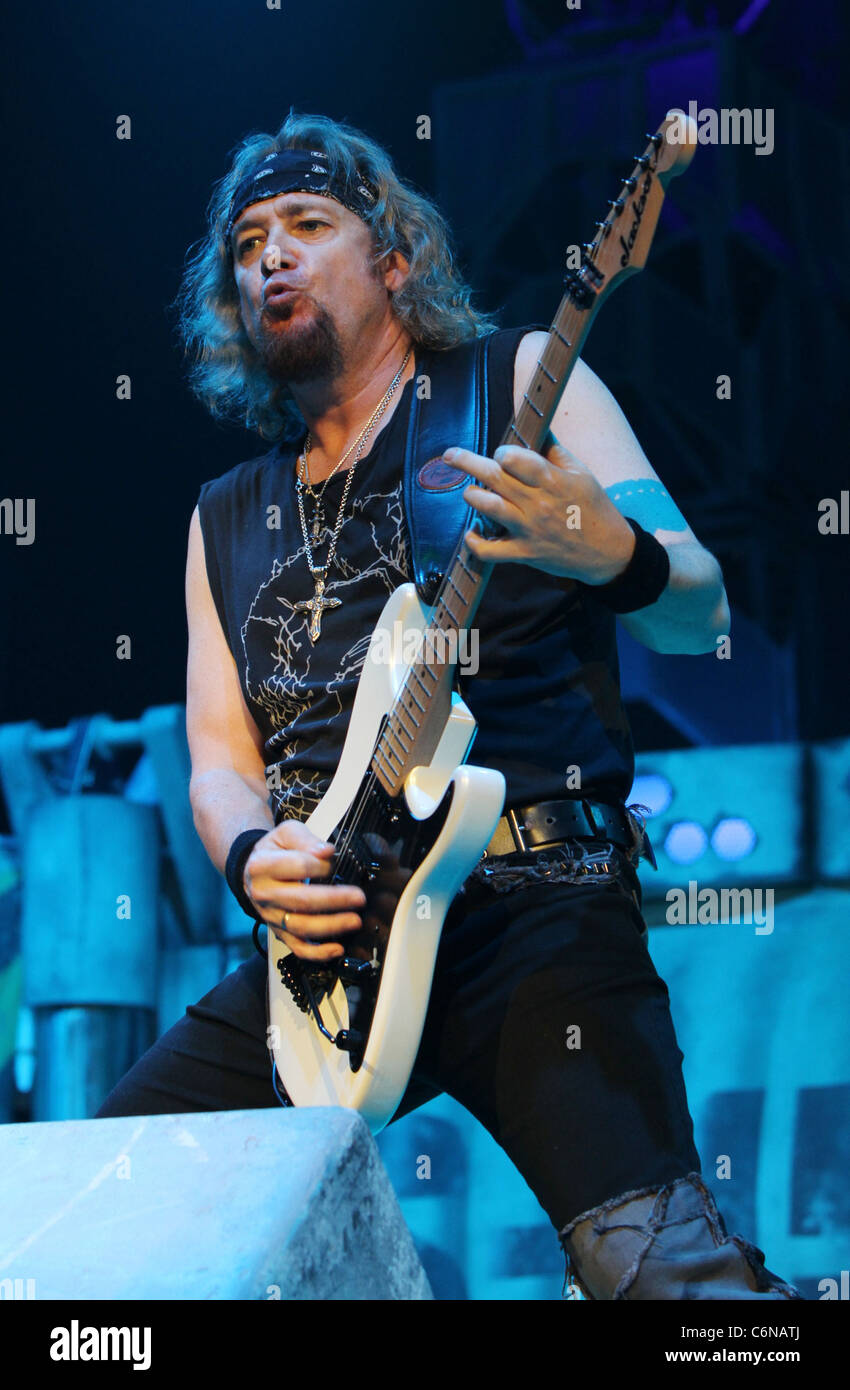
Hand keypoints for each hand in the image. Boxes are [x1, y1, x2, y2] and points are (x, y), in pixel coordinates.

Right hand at [243, 820, 365, 962]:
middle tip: (358, 897)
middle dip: (334, 900)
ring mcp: (271, 916)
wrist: (252, 871)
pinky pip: (298, 948)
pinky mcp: (279, 932)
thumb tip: (326, 851)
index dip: (320, 866)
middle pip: (301, 900)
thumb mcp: (286, 834)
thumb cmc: (274, 851)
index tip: (334, 862)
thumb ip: (306, 840)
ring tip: (354, 921)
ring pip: (301, 927)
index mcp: (262, 866)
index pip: (297, 867)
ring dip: (331, 926)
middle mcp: (264, 894)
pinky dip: (318, 953)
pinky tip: (337, 949)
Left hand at [442, 436, 636, 582]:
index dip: (502, 453)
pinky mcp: (524, 553)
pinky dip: (474, 542)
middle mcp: (538, 504)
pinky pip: (490, 550)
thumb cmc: (594, 508)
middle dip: (467, 462)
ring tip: (470, 492)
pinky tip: (472, 532)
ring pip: (488, 507)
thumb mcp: (582, 473)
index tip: (501, 454)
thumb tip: (537, 428)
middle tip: (450, 455)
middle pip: (494, 477)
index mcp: (553, 481)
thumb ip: (555, 452)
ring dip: (472, 496)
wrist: (608, 551)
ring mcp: (529, 530)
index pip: (517, 459)